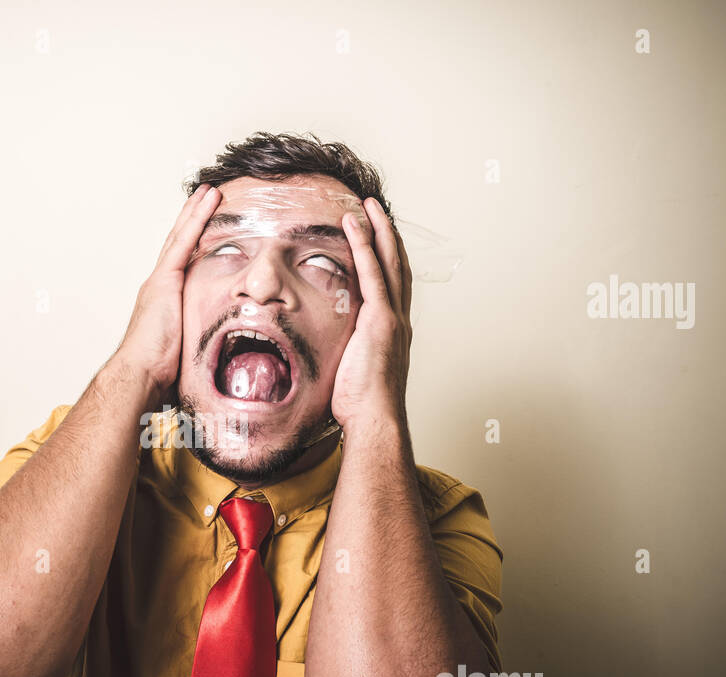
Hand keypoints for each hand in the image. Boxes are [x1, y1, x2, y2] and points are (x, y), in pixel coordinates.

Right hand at [111, 183, 221, 407]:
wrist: (140, 374)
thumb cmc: (158, 373)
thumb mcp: (183, 351)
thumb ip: (195, 342)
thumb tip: (217, 356)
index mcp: (163, 301)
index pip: (180, 265)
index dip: (192, 244)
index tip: (203, 228)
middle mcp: (159, 286)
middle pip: (178, 244)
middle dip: (191, 220)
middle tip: (205, 197)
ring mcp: (160, 280)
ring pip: (181, 237)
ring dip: (196, 212)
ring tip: (210, 191)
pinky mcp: (165, 280)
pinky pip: (184, 243)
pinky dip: (196, 220)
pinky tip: (208, 202)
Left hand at [331, 197, 413, 431]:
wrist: (374, 420)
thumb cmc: (359, 406)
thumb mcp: (351, 372)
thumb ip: (345, 354)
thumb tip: (327, 352)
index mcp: (391, 332)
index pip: (390, 286)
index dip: (385, 258)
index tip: (375, 237)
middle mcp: (398, 320)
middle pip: (396, 266)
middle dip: (387, 235)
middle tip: (375, 210)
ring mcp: (392, 318)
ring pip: (389, 263)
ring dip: (378, 231)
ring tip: (366, 207)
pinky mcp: (381, 321)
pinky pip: (373, 275)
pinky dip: (366, 247)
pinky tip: (355, 227)